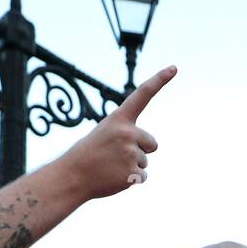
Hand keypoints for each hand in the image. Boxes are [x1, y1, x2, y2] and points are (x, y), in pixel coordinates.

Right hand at [62, 65, 176, 200]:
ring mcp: (131, 154)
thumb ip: (127, 132)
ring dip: (131, 166)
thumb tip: (150, 146)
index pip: (143, 94)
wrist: (72, 176)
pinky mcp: (132, 174)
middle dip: (141, 150)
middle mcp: (128, 133)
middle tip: (116, 156)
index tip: (174, 68)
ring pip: (145, 162)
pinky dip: (130, 179)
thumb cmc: (89, 154)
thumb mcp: (106, 133)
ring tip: (111, 167)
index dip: (159, 80)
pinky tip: (114, 178)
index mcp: (119, 119)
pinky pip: (142, 177)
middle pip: (152, 144)